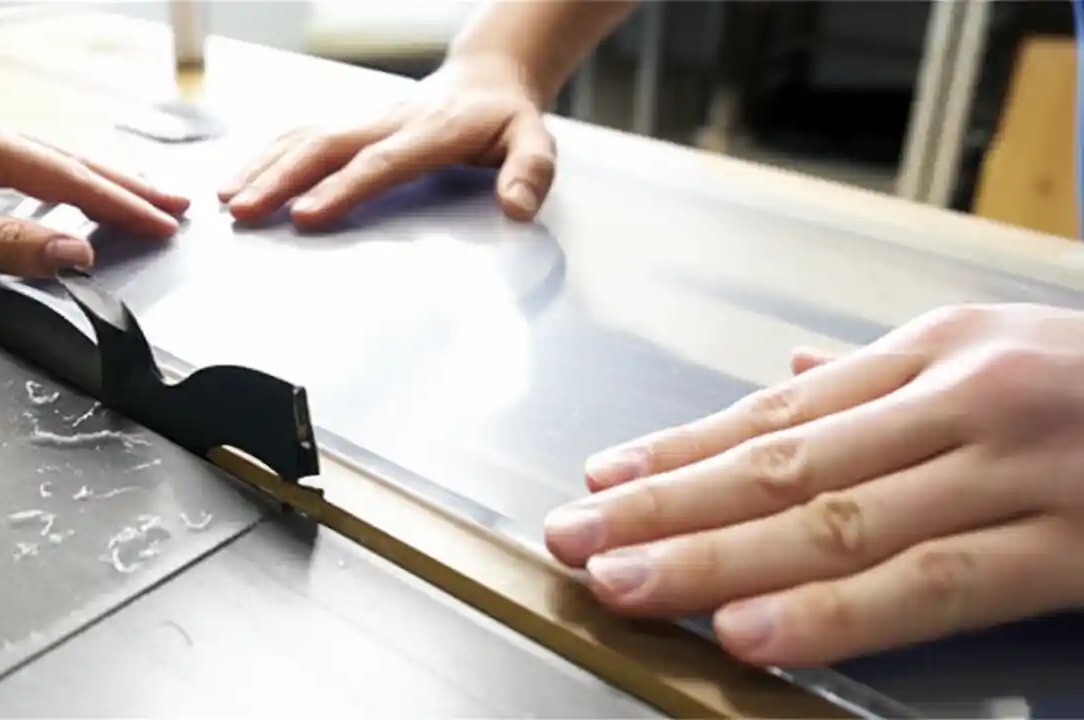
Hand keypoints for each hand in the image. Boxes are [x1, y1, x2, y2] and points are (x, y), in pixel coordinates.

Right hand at [219, 56, 555, 228]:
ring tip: (227, 200)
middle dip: (281, 179)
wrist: (487, 78)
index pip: (382, 162)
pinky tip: (239, 177)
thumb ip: (529, 173)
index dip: (344, 188)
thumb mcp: (535, 143)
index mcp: (432, 131)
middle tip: (244, 211)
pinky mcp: (350, 122)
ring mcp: (364, 118)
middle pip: (327, 147)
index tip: (306, 215)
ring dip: (263, 167)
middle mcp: (389, 120)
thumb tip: (517, 207)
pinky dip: (266, 154)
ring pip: (304, 137)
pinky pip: (300, 133)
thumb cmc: (507, 120)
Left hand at [545, 304, 1083, 666]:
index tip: (599, 478)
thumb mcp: (1000, 355)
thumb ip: (885, 380)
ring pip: (834, 522)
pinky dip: (833, 610)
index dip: (678, 450)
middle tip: (572, 536)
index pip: (775, 413)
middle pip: (780, 465)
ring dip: (713, 558)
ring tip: (623, 581)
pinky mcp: (1074, 548)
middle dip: (664, 506)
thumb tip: (790, 373)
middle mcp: (960, 400)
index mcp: (936, 354)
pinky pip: (931, 585)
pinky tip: (753, 629)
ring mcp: (1015, 471)